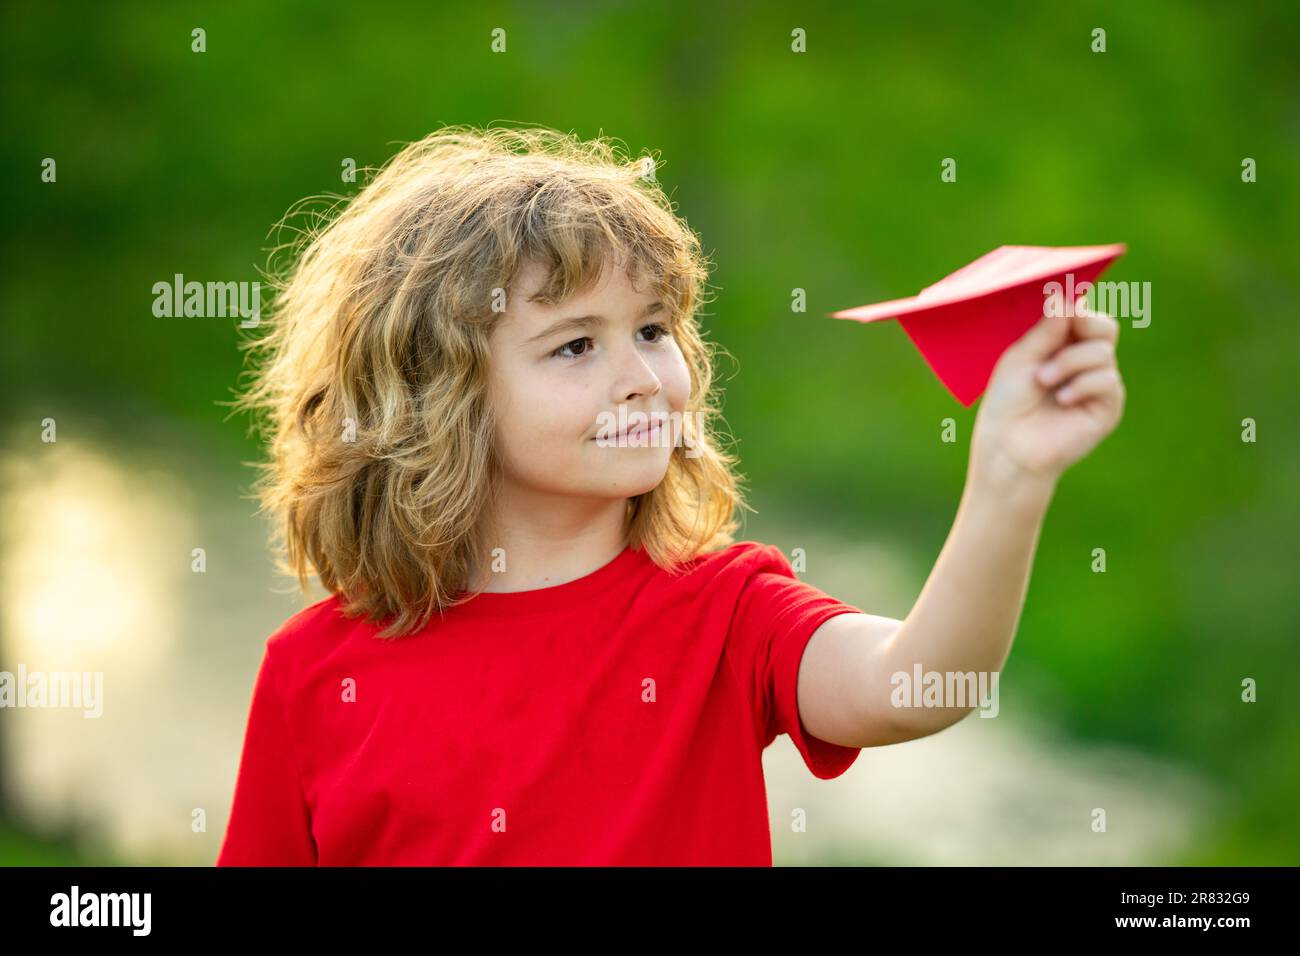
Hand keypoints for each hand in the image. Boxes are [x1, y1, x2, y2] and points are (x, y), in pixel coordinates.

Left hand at [971, 298, 1125, 490]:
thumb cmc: (1008, 403)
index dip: (1076, 306)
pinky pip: (1107, 380)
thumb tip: (1065, 298)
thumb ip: (1045, 330)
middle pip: (1104, 326)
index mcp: (1062, 345)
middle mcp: (1084, 360)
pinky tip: (1062, 398)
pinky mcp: (1108, 406)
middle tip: (1059, 337)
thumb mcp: (1021, 359)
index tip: (1062, 303)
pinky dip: (1081, 385)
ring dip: (1069, 362)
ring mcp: (1099, 383)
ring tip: (1043, 381)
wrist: (1009, 448)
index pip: (1082, 314)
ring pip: (1102, 351)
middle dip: (1083, 324)